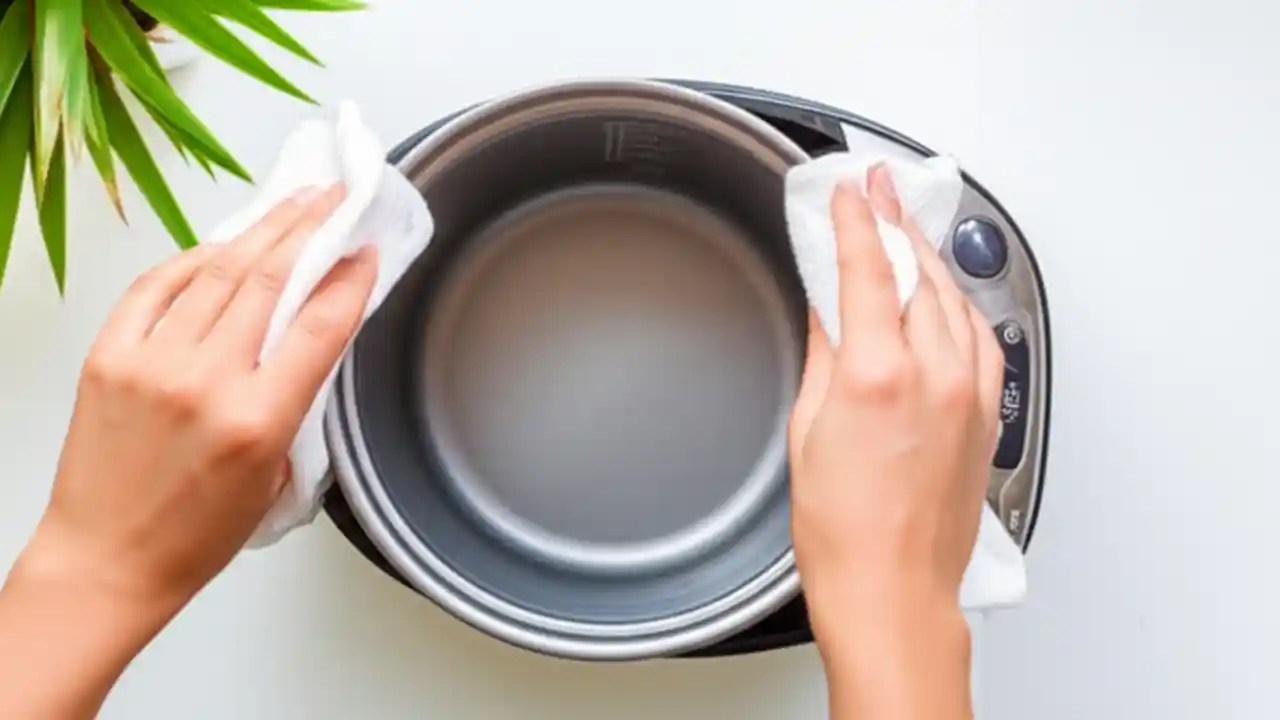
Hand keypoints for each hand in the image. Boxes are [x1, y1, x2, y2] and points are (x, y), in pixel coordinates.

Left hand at [1, 185, 377, 718]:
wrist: (106, 560)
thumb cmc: (193, 534)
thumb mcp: (274, 474)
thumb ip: (295, 400)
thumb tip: (309, 333)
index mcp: (257, 421)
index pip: (320, 325)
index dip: (351, 278)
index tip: (368, 250)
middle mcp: (204, 382)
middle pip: (270, 279)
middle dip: (309, 228)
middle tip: (332, 198)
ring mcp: (151, 363)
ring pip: (217, 273)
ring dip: (260, 232)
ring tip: (289, 205)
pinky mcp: (109, 356)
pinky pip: (156, 286)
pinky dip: (193, 260)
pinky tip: (219, 245)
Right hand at [788, 167, 1002, 718]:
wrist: (893, 589)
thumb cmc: (843, 532)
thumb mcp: (808, 431)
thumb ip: (825, 356)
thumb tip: (829, 313)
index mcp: (877, 374)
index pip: (868, 268)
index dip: (856, 220)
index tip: (848, 191)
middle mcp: (933, 375)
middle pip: (920, 272)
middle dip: (896, 223)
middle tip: (879, 191)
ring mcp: (969, 396)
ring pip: (955, 300)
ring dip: (930, 258)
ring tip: (907, 233)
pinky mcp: (986, 418)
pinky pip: (979, 340)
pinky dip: (959, 306)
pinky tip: (945, 297)